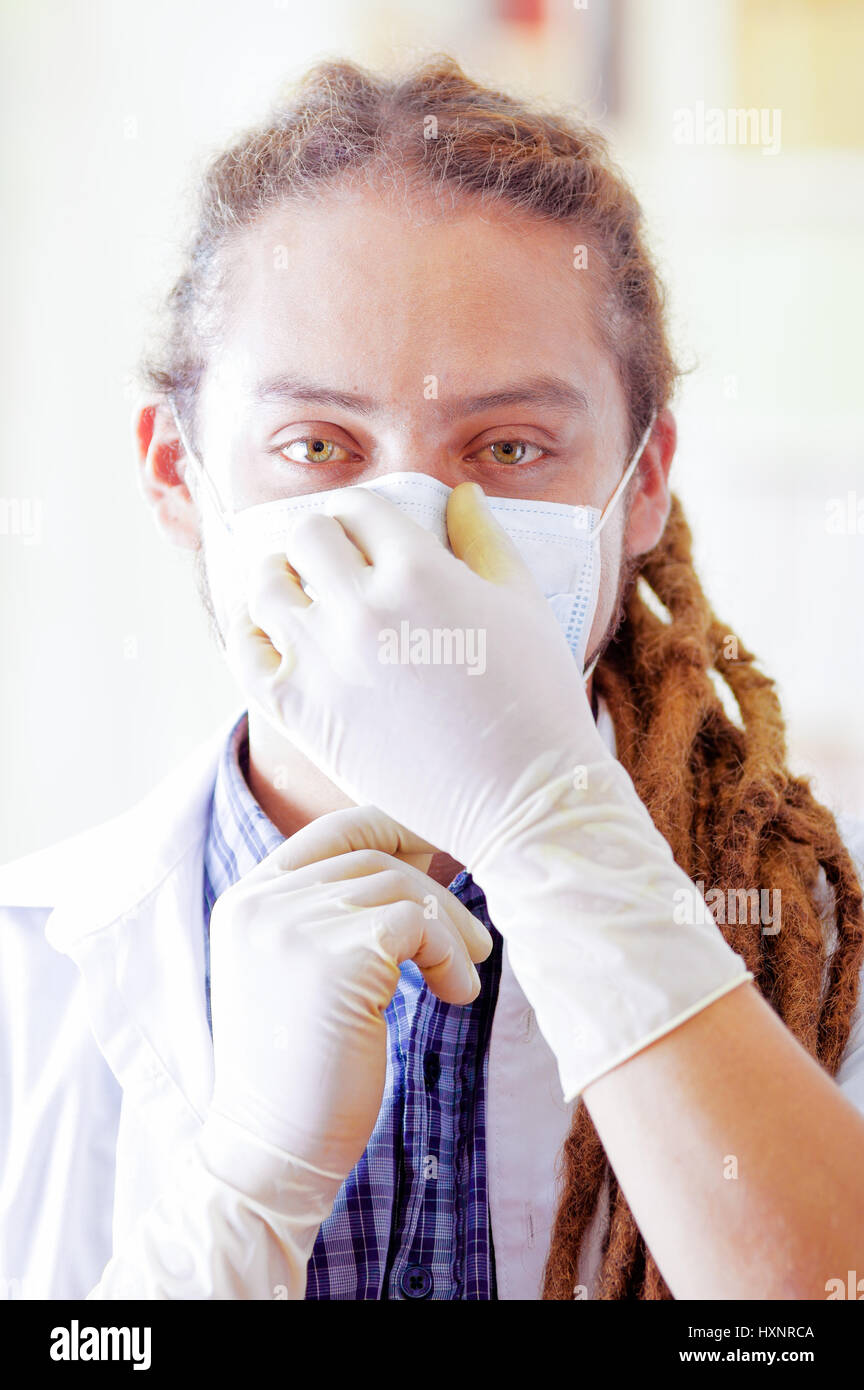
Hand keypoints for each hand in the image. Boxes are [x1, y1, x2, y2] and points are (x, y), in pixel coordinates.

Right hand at [202, 804, 492, 1182]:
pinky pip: (418, 926)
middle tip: (471, 936)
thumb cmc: (299, 1070)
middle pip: (372, 856)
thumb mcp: (298, 970)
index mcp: (247, 900)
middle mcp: (261, 901)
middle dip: (432, 890)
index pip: (330, 829)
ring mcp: (293, 924)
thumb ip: (331, 915)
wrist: (272, 1149)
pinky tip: (456, 994)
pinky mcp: (336, 956)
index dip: (391, 831)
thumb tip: (415, 862)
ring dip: (449, 931)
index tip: (432, 856)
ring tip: (464, 975)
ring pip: (400, 889)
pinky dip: (449, 955)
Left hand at [225, 483, 610, 865]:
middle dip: (320, 541)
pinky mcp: (299, 711)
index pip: (359, 508)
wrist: (521, 798)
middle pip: (306, 536)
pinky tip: (274, 636)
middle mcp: (363, 606)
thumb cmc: (534, 700)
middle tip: (332, 562)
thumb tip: (460, 495)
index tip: (363, 531)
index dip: (360, 514)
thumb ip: (486, 539)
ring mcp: (323, 660)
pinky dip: (251, 633)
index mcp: (419, 570)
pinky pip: (244, 651)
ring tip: (296, 590)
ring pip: (265, 586)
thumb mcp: (523, 603)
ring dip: (279, 579)